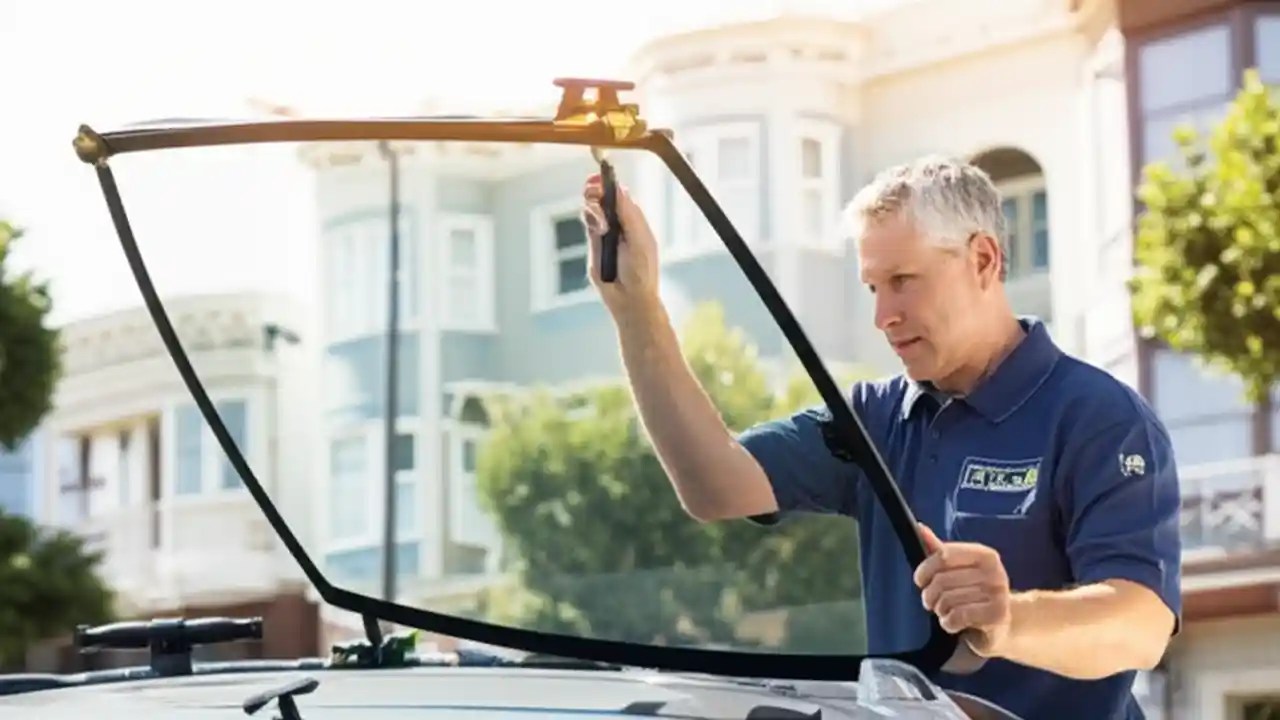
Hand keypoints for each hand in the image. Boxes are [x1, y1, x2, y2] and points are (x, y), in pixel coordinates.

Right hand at [582, 174, 660, 316]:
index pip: (619, 194)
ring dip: (592, 207)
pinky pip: (587, 223)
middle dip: (595, 190)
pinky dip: (589, 219)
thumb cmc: (641, 271)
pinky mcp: (593, 244)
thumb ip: (629, 215)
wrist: (629, 299)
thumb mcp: (640, 240)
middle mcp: (619, 223)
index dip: (609, 183)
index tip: (599, 177)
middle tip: (591, 191)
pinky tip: (597, 228)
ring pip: (592, 208)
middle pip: (602, 197)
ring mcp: (605, 233)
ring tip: (601, 223)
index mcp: (635, 219)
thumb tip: (619, 189)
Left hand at [913, 523, 1012, 657]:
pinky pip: (958, 616)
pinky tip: (953, 623)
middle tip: (932, 602)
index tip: (920, 581)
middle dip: (930, 595)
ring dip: (940, 610)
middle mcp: (995, 571)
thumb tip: (919, 528)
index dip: (925, 569)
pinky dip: (948, 623)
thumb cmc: (976, 593)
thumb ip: (939, 550)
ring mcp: (998, 594)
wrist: (1005, 622)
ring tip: (946, 612)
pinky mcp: (998, 615)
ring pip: (948, 600)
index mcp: (984, 555)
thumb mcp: (959, 569)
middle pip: (942, 580)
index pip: (944, 555)